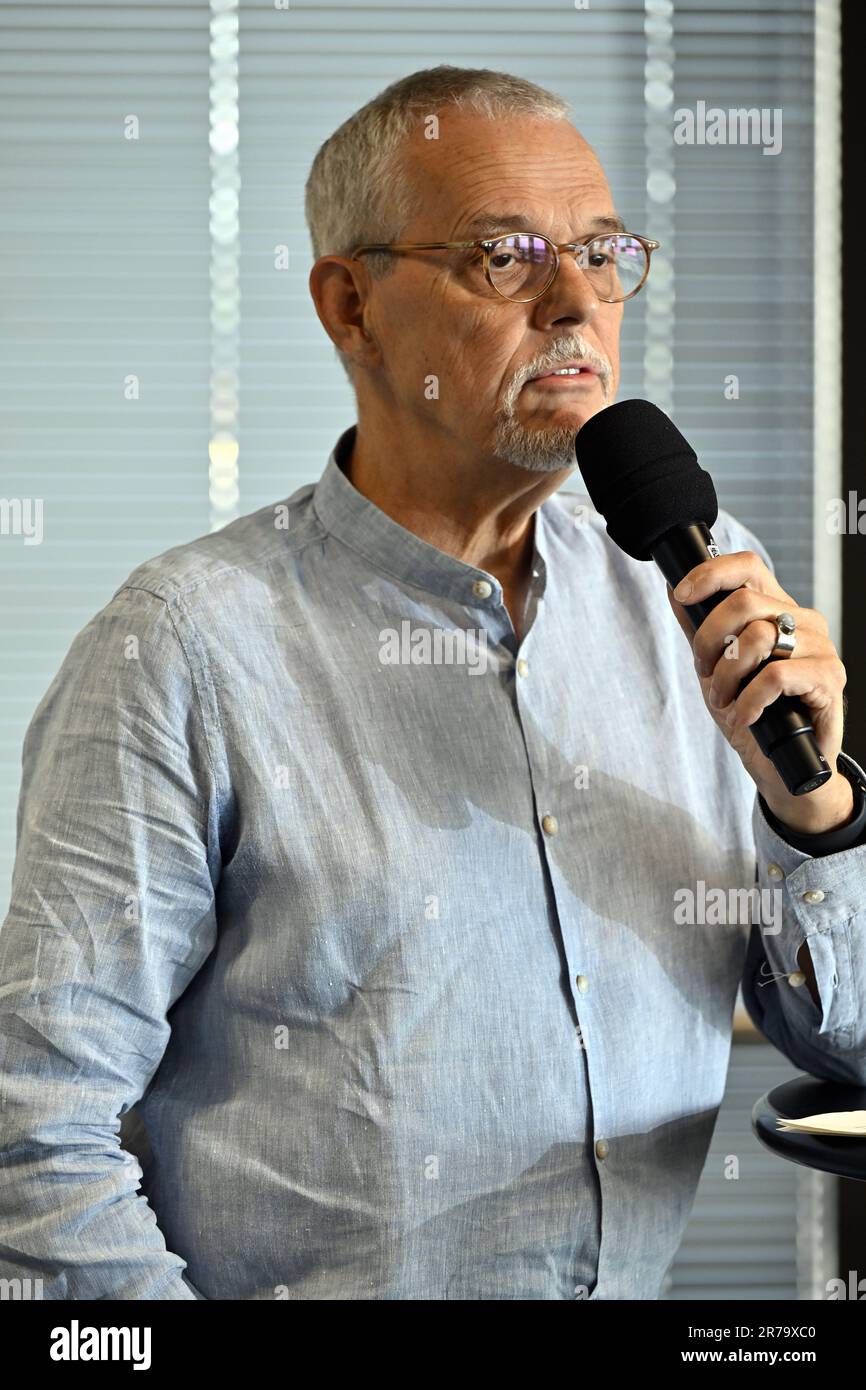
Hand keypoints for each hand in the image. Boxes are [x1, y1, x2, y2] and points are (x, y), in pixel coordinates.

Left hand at [666, 550, 852, 835]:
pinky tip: (744, 717)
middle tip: (704, 672)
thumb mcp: (717, 667)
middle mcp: (803, 621)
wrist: (785, 766)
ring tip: (724, 702)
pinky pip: (776, 676)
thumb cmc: (755, 713)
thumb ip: (699, 629)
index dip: (711, 573)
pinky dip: (749, 700)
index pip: (748, 567)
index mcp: (778, 609)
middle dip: (709, 640)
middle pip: (744, 602)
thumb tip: (674, 589)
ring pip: (758, 637)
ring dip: (727, 676)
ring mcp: (820, 648)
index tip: (682, 594)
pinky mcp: (828, 679)